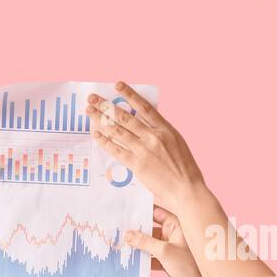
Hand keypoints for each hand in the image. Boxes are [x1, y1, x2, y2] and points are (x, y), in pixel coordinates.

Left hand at [85, 82, 206, 215]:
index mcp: (167, 130)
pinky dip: (105, 141)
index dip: (129, 95)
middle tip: (93, 97)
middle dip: (106, 105)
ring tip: (89, 111)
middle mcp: (154, 136)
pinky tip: (96, 134)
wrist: (187, 191)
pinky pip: (117, 150)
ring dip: (101, 120)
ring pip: (118, 130)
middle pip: (125, 117)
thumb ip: (162, 136)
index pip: (145, 107)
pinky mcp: (137, 164)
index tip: (117, 86)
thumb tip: (147, 129)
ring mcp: (144, 150)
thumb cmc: (186, 172)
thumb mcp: (178, 145)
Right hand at [125, 204, 214, 276]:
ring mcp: (169, 248)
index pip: (156, 213)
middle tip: (118, 229)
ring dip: (137, 245)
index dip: (142, 212)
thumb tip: (128, 234)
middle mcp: (173, 235)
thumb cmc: (190, 267)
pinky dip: (141, 258)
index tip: (127, 211)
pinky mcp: (166, 261)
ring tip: (120, 244)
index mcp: (177, 225)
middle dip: (136, 231)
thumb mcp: (165, 251)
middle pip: (150, 229)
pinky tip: (130, 259)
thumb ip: (145, 242)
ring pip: (148, 244)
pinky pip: (150, 256)